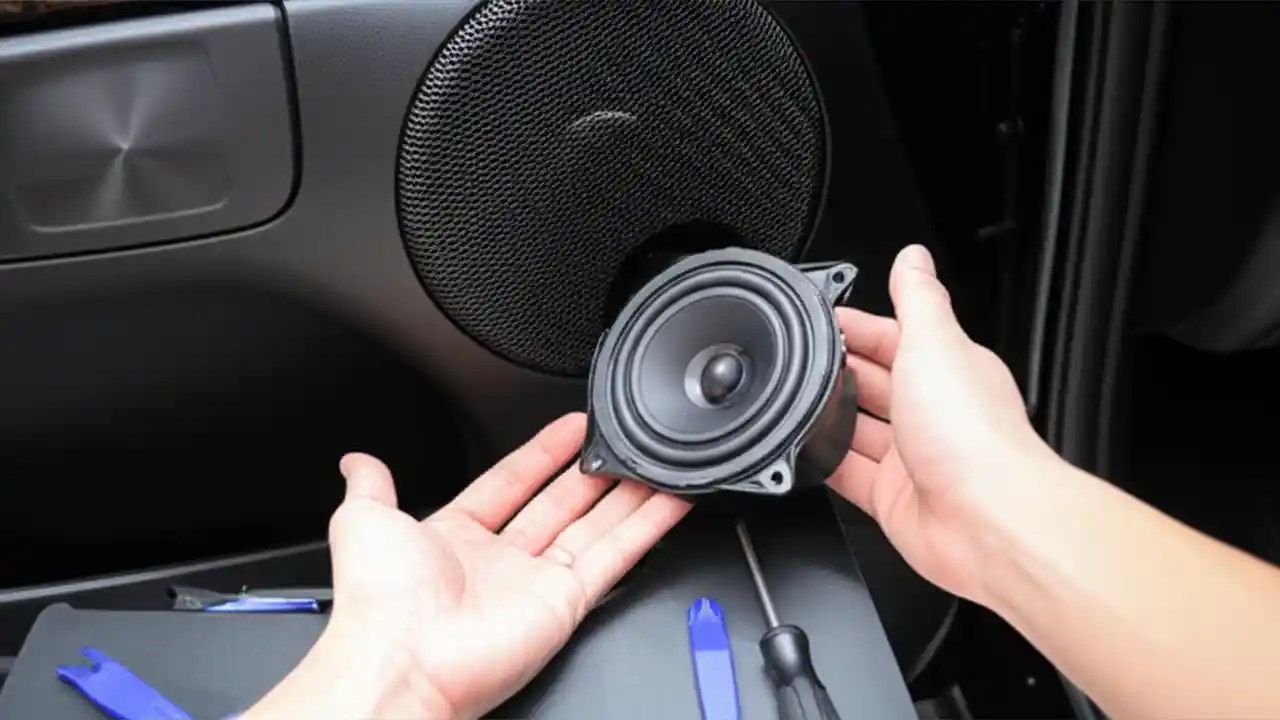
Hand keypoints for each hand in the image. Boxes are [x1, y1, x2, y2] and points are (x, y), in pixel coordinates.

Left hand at [244, 413, 691, 719]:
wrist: (402, 657)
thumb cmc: (379, 601)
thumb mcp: (363, 520)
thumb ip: (371, 484)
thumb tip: (357, 460)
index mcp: (455, 539)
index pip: (510, 483)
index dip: (542, 454)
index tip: (572, 428)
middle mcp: (500, 562)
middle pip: (560, 504)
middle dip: (592, 472)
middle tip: (623, 441)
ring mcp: (536, 583)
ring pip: (596, 527)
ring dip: (629, 494)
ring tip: (657, 462)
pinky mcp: (567, 602)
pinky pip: (616, 556)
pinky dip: (647, 526)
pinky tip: (669, 498)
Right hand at [827, 245, 1062, 601]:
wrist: (989, 522)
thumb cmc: (975, 437)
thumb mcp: (936, 343)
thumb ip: (918, 298)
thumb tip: (913, 257)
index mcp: (948, 369)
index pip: (894, 337)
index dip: (856, 327)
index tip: (817, 319)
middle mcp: (933, 412)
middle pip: (872, 383)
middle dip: (836, 372)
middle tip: (798, 361)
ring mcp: (913, 457)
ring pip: (857, 429)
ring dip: (828, 417)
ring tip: (795, 404)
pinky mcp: (893, 499)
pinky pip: (847, 474)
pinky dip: (824, 461)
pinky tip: (804, 450)